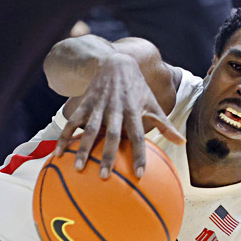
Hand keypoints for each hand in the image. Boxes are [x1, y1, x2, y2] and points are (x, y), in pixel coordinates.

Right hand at [55, 53, 183, 175]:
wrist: (115, 63)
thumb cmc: (137, 87)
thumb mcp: (152, 103)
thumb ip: (165, 125)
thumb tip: (182, 142)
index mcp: (134, 111)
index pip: (138, 136)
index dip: (139, 155)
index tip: (139, 175)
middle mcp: (116, 110)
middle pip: (112, 136)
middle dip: (108, 156)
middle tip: (104, 176)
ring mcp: (99, 106)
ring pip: (90, 130)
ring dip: (84, 149)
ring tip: (78, 168)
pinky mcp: (85, 103)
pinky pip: (73, 122)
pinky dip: (65, 137)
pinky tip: (59, 153)